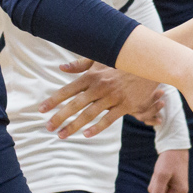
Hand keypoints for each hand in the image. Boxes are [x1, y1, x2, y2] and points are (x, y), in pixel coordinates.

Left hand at [40, 59, 162, 138]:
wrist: (151, 62)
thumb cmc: (123, 60)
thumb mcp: (101, 58)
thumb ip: (81, 64)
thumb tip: (62, 68)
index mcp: (92, 75)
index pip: (68, 89)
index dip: (54, 100)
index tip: (41, 110)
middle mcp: (100, 86)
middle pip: (75, 105)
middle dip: (59, 117)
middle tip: (48, 128)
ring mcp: (113, 96)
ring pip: (89, 114)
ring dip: (74, 126)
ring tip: (62, 135)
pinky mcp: (127, 105)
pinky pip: (109, 119)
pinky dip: (97, 127)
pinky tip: (87, 134)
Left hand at [148, 149, 189, 192]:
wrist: (174, 146)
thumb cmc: (169, 160)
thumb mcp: (161, 176)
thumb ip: (158, 192)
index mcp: (179, 192)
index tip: (157, 183)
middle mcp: (178, 192)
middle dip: (155, 187)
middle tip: (160, 174)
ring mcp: (175, 187)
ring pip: (157, 191)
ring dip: (155, 182)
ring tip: (161, 171)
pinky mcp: (171, 182)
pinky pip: (158, 185)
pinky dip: (156, 178)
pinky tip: (161, 170)